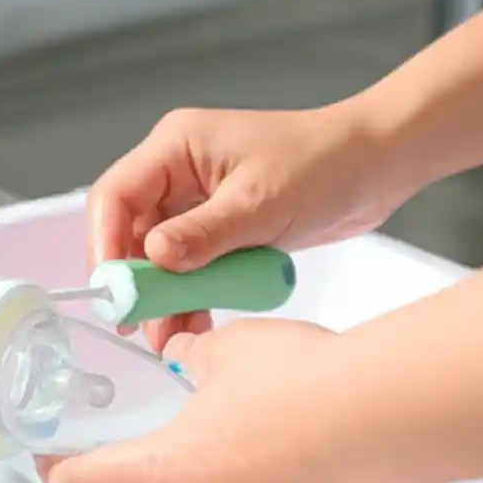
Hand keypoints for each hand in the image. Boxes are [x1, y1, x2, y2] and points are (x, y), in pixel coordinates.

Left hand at [40, 319, 415, 482]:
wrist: (386, 415)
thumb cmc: (306, 380)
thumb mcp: (230, 348)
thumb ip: (194, 357)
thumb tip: (185, 356)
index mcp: (169, 468)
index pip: (91, 482)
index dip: (64, 475)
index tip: (55, 469)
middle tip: (167, 467)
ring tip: (233, 475)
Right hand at [88, 102, 419, 350]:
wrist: (378, 166)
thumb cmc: (326, 163)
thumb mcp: (260, 203)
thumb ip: (203, 235)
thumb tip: (154, 260)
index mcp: (177, 147)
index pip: (115, 195)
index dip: (104, 243)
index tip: (113, 289)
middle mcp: (178, 171)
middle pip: (130, 229)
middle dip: (135, 279)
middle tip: (138, 323)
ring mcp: (197, 200)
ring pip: (159, 255)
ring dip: (164, 295)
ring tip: (169, 336)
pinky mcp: (219, 226)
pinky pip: (190, 266)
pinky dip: (192, 294)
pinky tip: (195, 323)